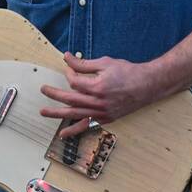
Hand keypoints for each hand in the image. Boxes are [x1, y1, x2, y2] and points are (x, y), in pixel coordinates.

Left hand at [39, 53, 162, 137]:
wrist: (147, 86)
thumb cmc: (128, 72)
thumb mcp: (105, 63)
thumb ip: (84, 63)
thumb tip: (67, 58)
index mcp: (97, 87)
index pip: (74, 82)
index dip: (69, 73)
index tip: (69, 67)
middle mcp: (98, 102)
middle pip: (70, 99)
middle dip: (54, 94)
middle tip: (44, 89)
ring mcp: (102, 113)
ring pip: (75, 114)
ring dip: (57, 114)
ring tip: (44, 112)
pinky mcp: (106, 119)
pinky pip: (86, 126)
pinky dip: (74, 130)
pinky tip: (63, 134)